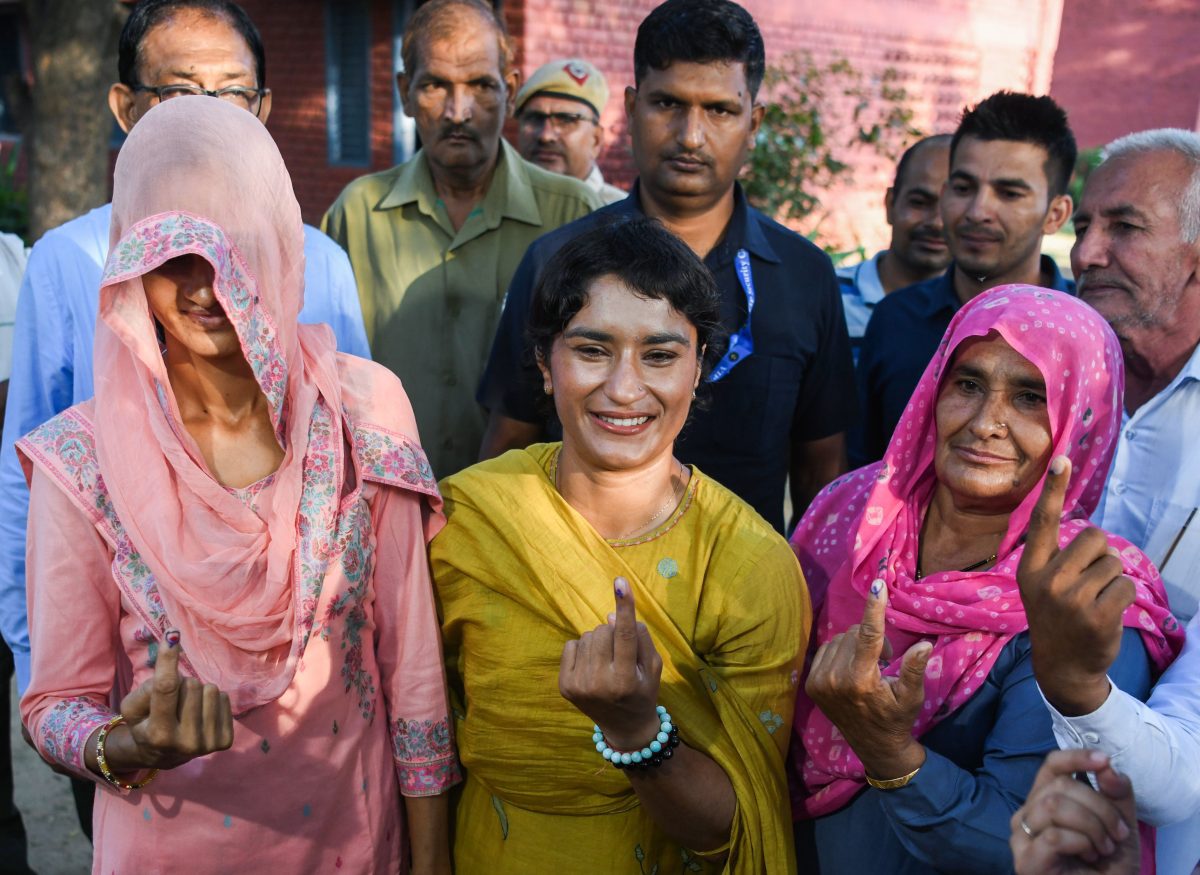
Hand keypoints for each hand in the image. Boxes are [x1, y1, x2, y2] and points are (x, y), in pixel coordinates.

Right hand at [95, 630, 234, 773]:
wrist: (164, 755)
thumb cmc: (146, 723)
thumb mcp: (134, 707)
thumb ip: (149, 683)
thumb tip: (173, 646)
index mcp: (158, 734)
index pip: (165, 688)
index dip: (168, 660)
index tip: (172, 634)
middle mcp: (185, 742)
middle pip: (191, 684)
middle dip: (182, 685)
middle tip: (174, 702)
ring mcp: (207, 745)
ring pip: (210, 689)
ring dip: (198, 692)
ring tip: (187, 708)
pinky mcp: (224, 741)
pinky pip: (224, 698)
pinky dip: (212, 701)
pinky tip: (201, 715)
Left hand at [559, 577, 662, 750]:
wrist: (624, 728)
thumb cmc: (643, 692)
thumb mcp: (653, 667)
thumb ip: (639, 638)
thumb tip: (611, 616)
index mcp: (625, 679)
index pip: (626, 635)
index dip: (624, 606)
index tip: (620, 582)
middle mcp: (600, 683)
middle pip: (604, 630)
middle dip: (614, 634)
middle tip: (621, 655)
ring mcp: (579, 685)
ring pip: (588, 636)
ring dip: (599, 642)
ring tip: (607, 663)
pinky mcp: (565, 686)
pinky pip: (571, 645)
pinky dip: (583, 650)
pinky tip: (592, 667)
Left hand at [804, 579, 930, 779]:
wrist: (873, 746)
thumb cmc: (897, 719)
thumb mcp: (912, 696)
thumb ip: (913, 669)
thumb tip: (924, 645)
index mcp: (861, 680)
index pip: (867, 635)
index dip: (874, 608)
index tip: (877, 585)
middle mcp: (835, 679)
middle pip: (853, 634)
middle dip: (871, 639)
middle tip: (885, 660)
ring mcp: (819, 681)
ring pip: (839, 639)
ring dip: (855, 644)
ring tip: (869, 667)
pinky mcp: (811, 683)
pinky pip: (826, 648)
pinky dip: (841, 651)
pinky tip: (851, 669)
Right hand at [1011, 749, 1138, 874]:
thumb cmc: (1108, 866)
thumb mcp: (1121, 824)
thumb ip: (1117, 794)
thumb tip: (1108, 767)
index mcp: (1046, 799)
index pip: (1052, 765)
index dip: (1075, 757)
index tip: (1104, 760)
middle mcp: (1027, 813)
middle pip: (1059, 785)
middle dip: (1100, 807)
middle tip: (1117, 834)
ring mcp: (1021, 836)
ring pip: (1053, 806)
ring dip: (1092, 827)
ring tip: (1103, 848)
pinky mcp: (1025, 860)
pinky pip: (1053, 836)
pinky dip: (1081, 844)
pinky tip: (1089, 857)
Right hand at [1017, 456, 1133, 715]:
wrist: (1063, 667)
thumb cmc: (1056, 617)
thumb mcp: (1041, 586)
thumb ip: (1057, 558)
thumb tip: (1094, 536)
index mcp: (1030, 568)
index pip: (1042, 521)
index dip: (1053, 488)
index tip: (1062, 458)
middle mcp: (1047, 579)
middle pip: (1093, 537)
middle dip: (1100, 554)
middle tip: (1088, 580)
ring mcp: (1071, 598)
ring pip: (1113, 563)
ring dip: (1112, 579)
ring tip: (1095, 601)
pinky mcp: (1097, 614)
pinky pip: (1125, 585)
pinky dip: (1123, 597)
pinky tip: (1106, 614)